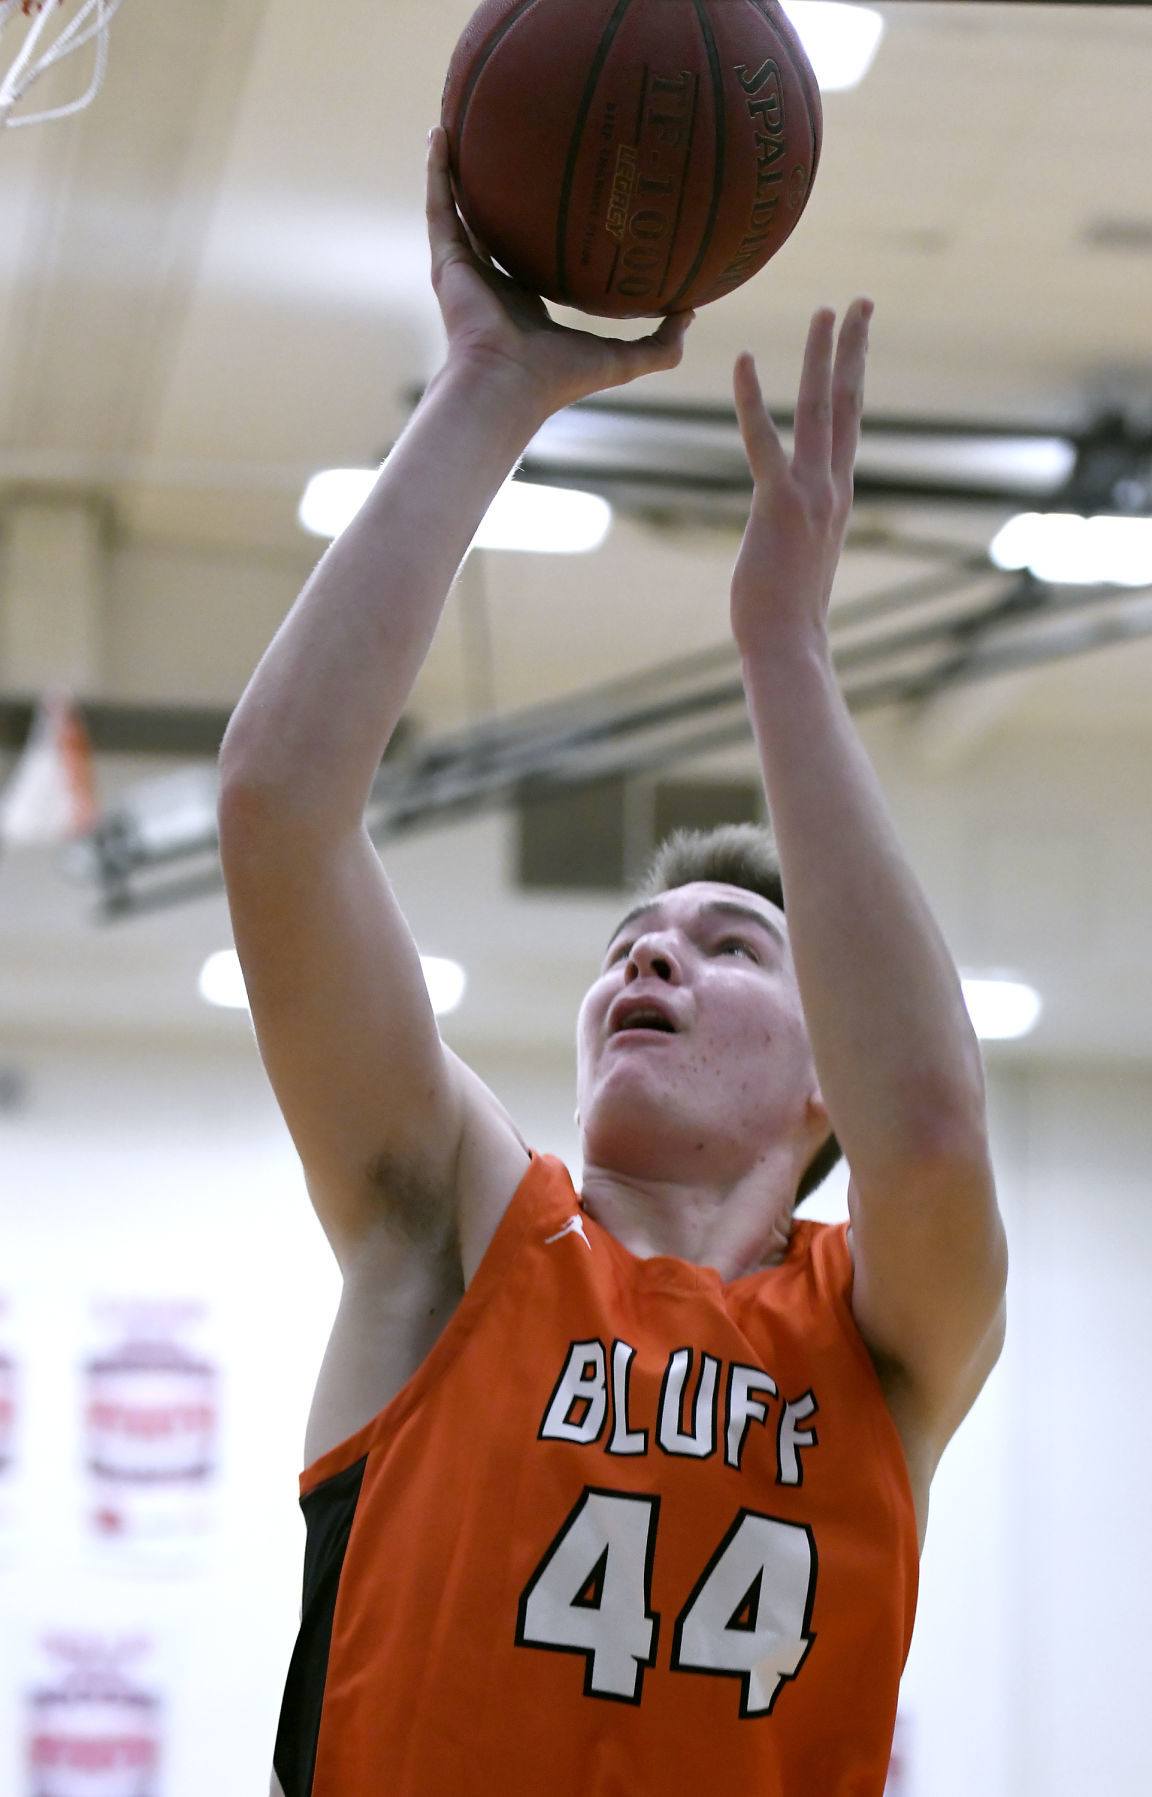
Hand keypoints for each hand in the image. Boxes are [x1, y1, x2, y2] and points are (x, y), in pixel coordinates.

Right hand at [426, 126, 692, 422]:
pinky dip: (436, 170)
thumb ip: (661, 343)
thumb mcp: (624, 360)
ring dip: (458, 168)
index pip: (532, 255)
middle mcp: (491, 282)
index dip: (543, 226)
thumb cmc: (560, 380)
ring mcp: (464, 270)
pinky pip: (439, 205)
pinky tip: (440, 132)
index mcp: (525, 302)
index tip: (563, 192)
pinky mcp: (446, 261)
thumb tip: (692, 312)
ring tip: (463, 123)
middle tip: (514, 145)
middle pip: (494, 225)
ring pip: (459, 207)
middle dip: (499, 190)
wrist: (508, 387)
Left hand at [730, 300, 871, 661]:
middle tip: (859, 301)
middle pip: (849, 403)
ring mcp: (810, 494)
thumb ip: (797, 531)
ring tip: (824, 309)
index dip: (854, 375)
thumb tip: (786, 531)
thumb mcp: (797, 560)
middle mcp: (832, 488)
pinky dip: (753, 399)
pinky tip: (744, 360)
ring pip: (821, 410)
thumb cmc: (786, 615)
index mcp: (837, 497)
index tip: (857, 336)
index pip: (851, 424)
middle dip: (854, 348)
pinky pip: (763, 441)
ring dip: (822, 356)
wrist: (788, 645)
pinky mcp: (777, 504)